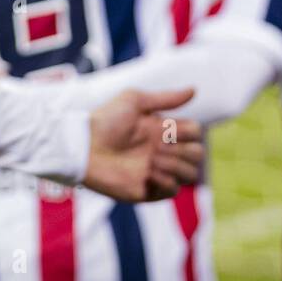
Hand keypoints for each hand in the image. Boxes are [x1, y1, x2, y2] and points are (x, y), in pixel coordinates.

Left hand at [84, 89, 204, 201]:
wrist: (84, 146)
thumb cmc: (106, 120)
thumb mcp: (135, 101)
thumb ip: (166, 98)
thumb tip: (194, 90)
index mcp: (164, 130)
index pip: (195, 133)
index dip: (189, 131)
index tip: (167, 128)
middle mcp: (164, 151)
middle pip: (198, 155)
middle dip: (185, 149)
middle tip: (158, 145)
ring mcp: (157, 172)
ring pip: (189, 173)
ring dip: (176, 165)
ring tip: (152, 158)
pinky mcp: (148, 190)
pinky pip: (173, 190)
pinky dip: (166, 180)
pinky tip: (148, 172)